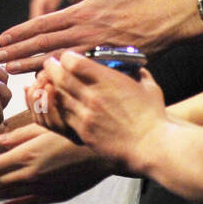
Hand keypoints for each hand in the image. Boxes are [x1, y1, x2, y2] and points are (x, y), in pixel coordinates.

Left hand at [0, 0, 184, 73]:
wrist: (163, 22)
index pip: (42, 23)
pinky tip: (43, 83)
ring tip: (11, 70)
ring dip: (30, 65)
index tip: (3, 38)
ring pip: (54, 59)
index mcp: (80, 12)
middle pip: (42, 43)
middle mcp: (82, 31)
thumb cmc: (136, 3)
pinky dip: (58, 78)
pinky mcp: (103, 62)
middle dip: (18, 51)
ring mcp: (92, 49)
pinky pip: (75, 72)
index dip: (20, 31)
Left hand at [0, 122, 116, 203]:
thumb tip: (0, 140)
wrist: (106, 153)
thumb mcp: (49, 126)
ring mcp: (43, 187)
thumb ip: (22, 134)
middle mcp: (31, 174)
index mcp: (27, 155)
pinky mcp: (57, 195)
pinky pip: (31, 201)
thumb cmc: (78, 133)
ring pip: (10, 193)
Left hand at [37, 51, 166, 163]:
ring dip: (51, 89)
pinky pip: (62, 117)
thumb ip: (139, 74)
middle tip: (49, 67)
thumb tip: (136, 68)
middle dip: (51, 69)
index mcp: (108, 80)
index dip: (66, 57)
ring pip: (57, 97)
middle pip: (59, 77)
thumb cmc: (153, 117)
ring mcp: (85, 115)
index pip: (73, 62)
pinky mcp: (83, 132)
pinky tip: (58, 105)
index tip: (66, 58)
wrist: (151, 146)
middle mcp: (92, 95)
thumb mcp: (149, 87)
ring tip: (49, 84)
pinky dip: (57, 109)